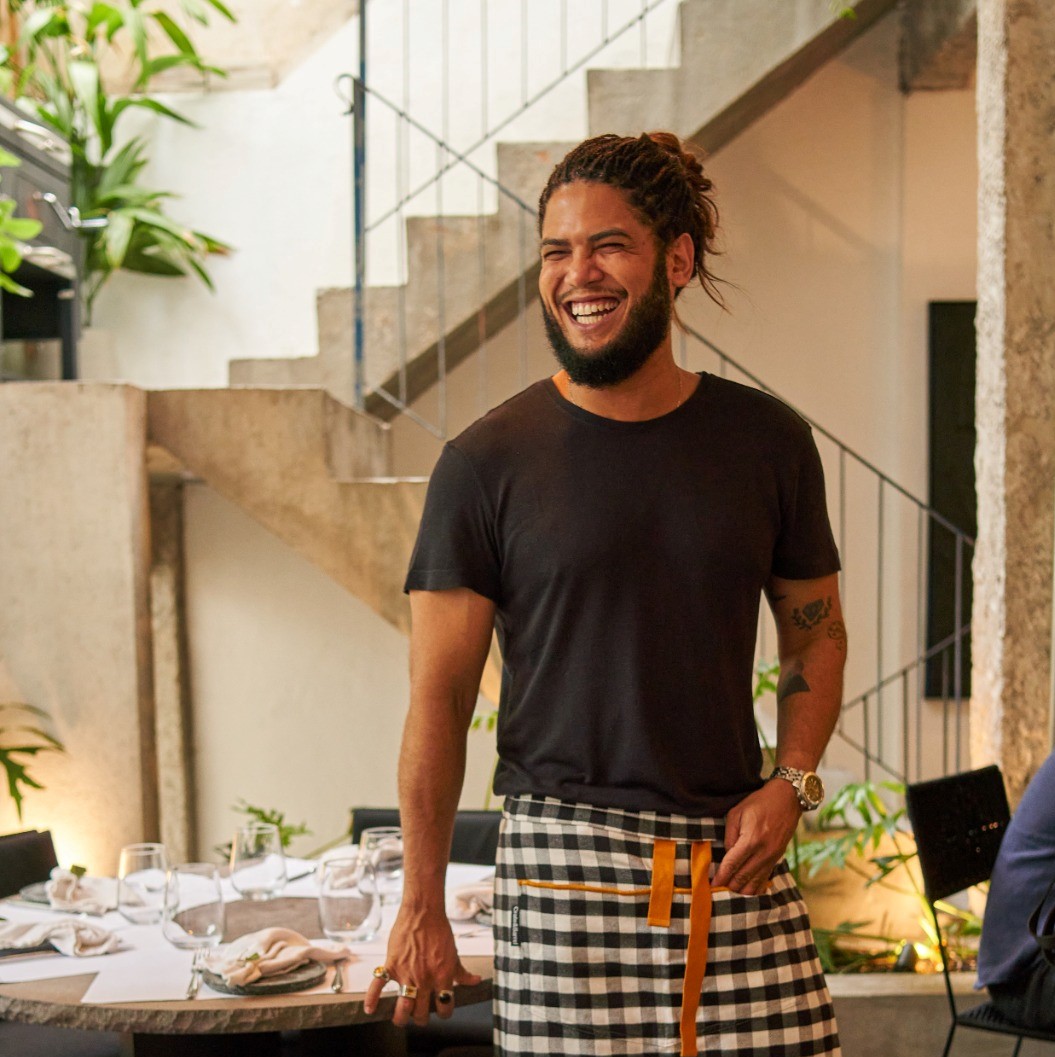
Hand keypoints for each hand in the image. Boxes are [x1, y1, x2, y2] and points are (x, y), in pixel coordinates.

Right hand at [362, 903, 481, 1026]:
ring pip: (402, 1007)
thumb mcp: (454, 953)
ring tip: (401, 1017)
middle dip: (421, 1018)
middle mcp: (424, 979)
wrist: (423, 911)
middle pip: (421, 1013)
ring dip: (401, 1017)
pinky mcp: (392, 965)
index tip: (441, 1010)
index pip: (445, 1007)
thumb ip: (462, 972)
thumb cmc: (439, 930)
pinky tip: (370, 1009)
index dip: (444, 1013)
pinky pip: (379, 985)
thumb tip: (475, 981)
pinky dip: (372, 999)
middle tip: (420, 1015)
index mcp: (442, 976)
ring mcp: (407, 973)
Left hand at [712, 780, 800, 893]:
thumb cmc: (758, 803)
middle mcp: (763, 852)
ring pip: (756, 882)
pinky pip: (765, 878)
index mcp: (751, 840)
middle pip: (744, 877)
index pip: (733, 864)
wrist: (786, 799)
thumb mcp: (736, 813)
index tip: (713, 885)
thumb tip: (727, 854)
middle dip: (730, 886)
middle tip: (718, 893)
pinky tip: (748, 892)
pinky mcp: (778, 858)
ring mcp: (772, 857)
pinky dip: (756, 887)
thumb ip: (729, 835)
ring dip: (742, 891)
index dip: (722, 876)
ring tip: (730, 895)